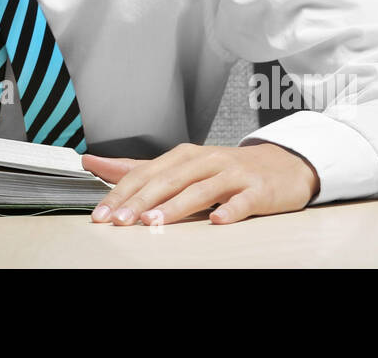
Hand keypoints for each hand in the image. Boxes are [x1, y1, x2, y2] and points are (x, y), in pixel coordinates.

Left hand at [81, 142, 319, 225]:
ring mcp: (233, 175)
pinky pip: (242, 202)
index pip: (145, 173)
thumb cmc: (225, 168)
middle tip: (119, 221)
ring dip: (175, 206)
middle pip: (168, 180)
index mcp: (184, 156)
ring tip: (152, 221)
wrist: (282, 164)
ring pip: (200, 190)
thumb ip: (139, 168)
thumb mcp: (181, 165)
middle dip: (140, 202)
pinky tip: (216, 221)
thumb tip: (95, 163)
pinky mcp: (258, 190)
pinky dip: (229, 210)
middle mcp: (206, 161)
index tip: (101, 214)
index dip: (121, 193)